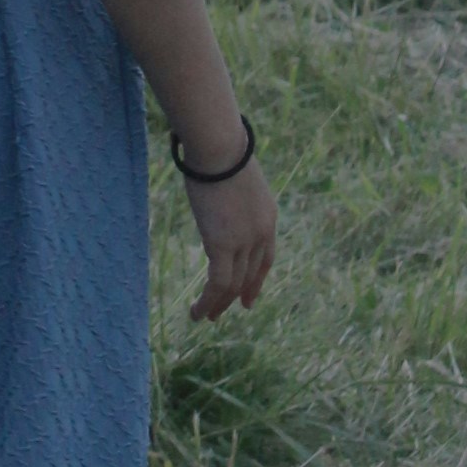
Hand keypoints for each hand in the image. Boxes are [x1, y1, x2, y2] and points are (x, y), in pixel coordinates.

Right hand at [180, 153, 277, 320]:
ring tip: (204, 318)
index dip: (256, 281)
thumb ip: (232, 199)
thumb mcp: (235, 180)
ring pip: (233, 285)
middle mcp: (261, 233)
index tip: (248, 300)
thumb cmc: (220, 153)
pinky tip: (197, 311)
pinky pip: (217, 284)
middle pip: (249, 276)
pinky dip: (208, 302)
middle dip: (235, 297)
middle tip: (220, 313)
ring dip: (217, 305)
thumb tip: (217, 199)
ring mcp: (244, 241)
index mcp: (268, 218)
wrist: (219, 148)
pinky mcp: (222, 245)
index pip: (265, 259)